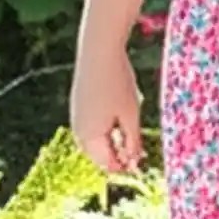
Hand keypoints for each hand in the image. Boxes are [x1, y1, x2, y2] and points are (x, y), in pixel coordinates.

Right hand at [69, 47, 144, 173]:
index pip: (108, 164)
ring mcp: (76, 117)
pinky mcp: (78, 105)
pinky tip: (119, 116)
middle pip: (99, 154)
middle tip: (139, 147)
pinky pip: (91, 125)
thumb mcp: (131, 115)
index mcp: (90, 138)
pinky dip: (106, 128)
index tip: (142, 160)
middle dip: (119, 154)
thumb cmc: (118, 84)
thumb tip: (133, 162)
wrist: (99, 52)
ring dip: (113, 141)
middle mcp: (78, 131)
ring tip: (131, 130)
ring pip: (95, 140)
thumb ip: (132, 141)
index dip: (126, 166)